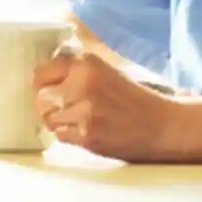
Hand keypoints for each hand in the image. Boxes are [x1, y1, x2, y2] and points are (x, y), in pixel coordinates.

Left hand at [33, 51, 182, 160]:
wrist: (161, 127)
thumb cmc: (135, 97)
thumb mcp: (108, 69)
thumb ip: (78, 66)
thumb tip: (49, 64)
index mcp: (87, 64)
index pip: (42, 71)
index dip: (43, 80)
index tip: (48, 85)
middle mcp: (82, 85)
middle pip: (40, 96)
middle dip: (47, 101)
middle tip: (59, 104)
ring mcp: (83, 113)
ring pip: (47, 117)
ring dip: (56, 118)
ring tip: (71, 117)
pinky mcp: (87, 137)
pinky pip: (60, 134)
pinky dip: (66, 133)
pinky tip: (81, 129)